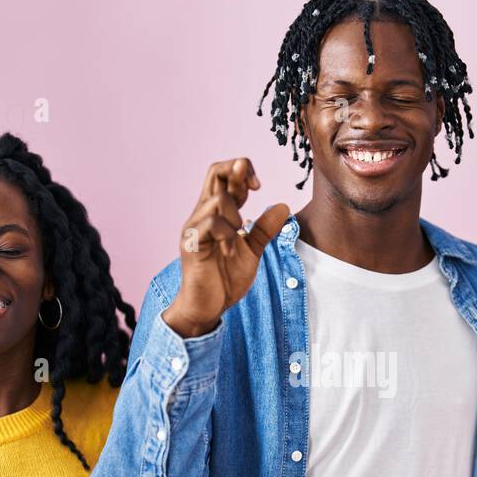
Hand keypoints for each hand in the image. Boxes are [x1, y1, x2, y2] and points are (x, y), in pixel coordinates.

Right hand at [163, 158, 289, 337]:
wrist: (208, 307)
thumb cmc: (225, 279)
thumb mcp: (252, 251)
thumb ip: (264, 229)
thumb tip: (284, 206)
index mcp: (217, 212)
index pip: (224, 174)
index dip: (243, 170)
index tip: (258, 185)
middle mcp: (203, 214)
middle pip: (215, 171)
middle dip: (238, 171)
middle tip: (256, 188)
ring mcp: (195, 227)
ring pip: (218, 200)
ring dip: (236, 216)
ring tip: (237, 239)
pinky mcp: (192, 244)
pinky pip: (211, 224)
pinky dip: (227, 235)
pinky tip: (230, 252)